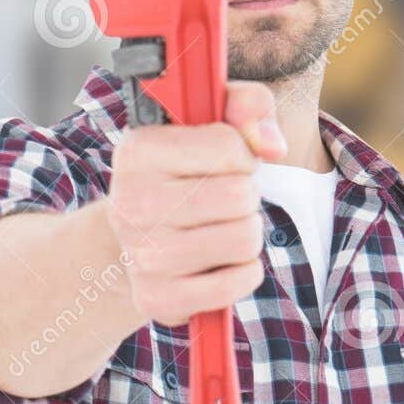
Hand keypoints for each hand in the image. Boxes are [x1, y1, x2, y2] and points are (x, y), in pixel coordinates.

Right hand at [105, 81, 286, 327]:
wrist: (134, 239)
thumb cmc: (184, 173)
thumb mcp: (210, 122)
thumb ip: (248, 105)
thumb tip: (272, 145)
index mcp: (137, 151)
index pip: (227, 147)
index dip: (241, 155)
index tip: (225, 163)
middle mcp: (132, 203)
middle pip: (240, 197)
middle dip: (246, 197)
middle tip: (221, 201)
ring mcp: (142, 256)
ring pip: (244, 240)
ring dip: (246, 234)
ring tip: (219, 228)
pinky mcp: (157, 298)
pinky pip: (234, 284)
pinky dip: (243, 273)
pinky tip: (220, 262)